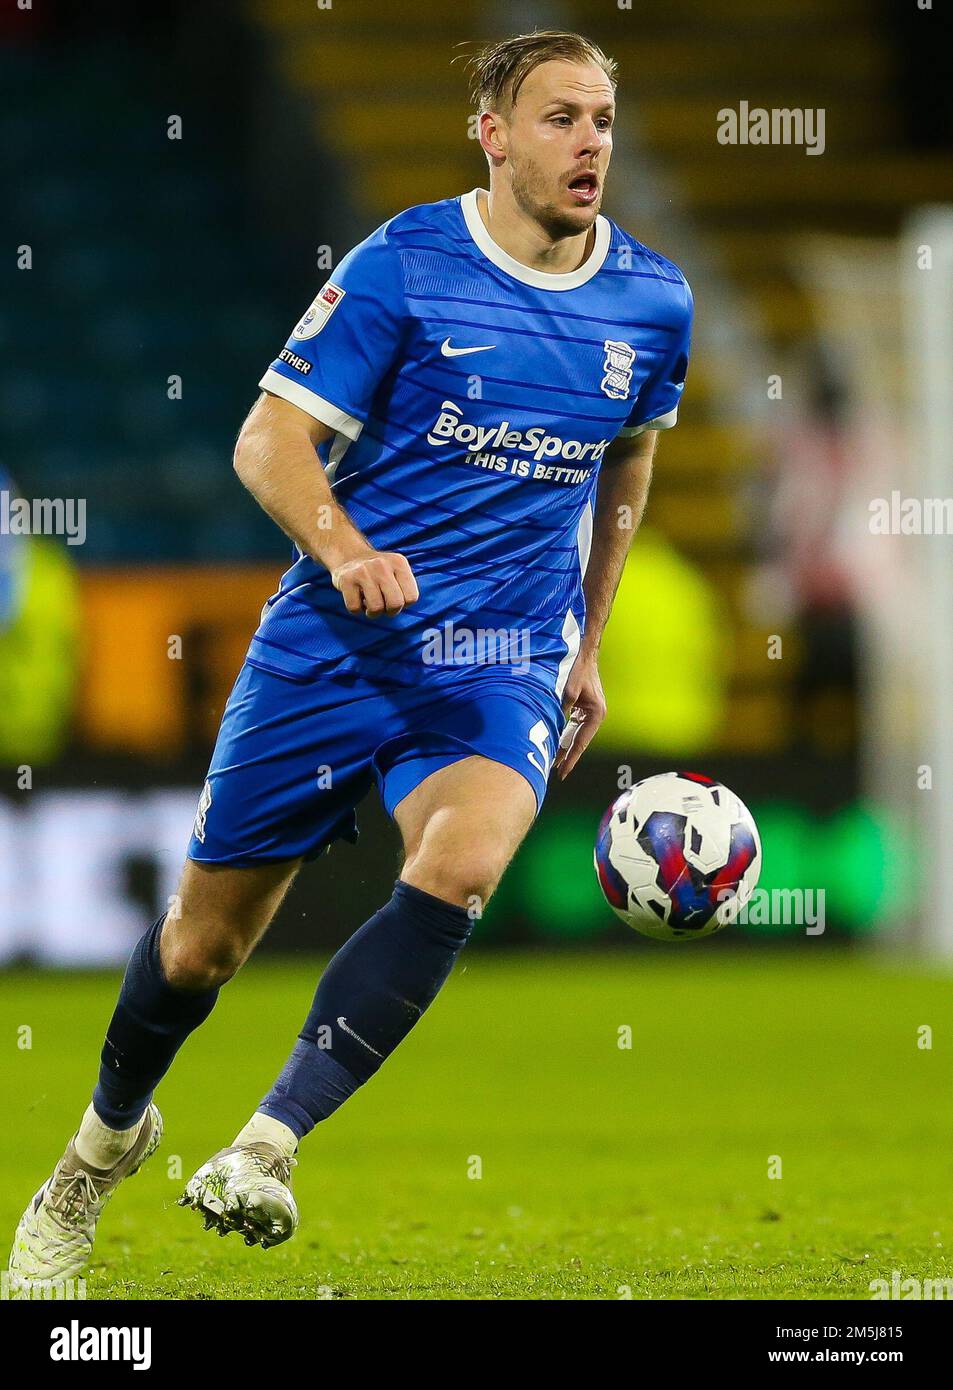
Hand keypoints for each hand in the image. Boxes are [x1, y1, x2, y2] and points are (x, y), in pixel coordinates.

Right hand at [331, 550, 419, 617]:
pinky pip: (355, 608)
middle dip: (390, 611)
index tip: (395, 598)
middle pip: (395, 604)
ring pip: (375, 608)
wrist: (349, 554)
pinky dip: (356, 609)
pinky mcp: (346, 579)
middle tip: (383, 605)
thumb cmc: (378, 572)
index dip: (404, 604)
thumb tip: (404, 605)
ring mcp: (363, 571)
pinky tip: (357, 598)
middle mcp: (382, 564)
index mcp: (399, 562)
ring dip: (372, 612)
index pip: (412, 597)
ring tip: (369, 602)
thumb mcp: (397, 570)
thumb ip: (406, 587)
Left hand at [553, 647, 606, 779]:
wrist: (584, 653)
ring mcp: (589, 712)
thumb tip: (549, 730)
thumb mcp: (567, 691)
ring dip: (565, 747)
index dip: (571, 758)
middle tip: (556, 773)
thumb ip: (560, 711)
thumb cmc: (578, 670)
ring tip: (554, 762)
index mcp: (596, 714)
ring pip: (575, 735)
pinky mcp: (583, 708)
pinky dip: (564, 735)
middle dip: (567, 757)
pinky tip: (556, 744)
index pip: (580, 742)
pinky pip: (573, 726)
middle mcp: (595, 716)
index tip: (562, 772)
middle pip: (579, 741)